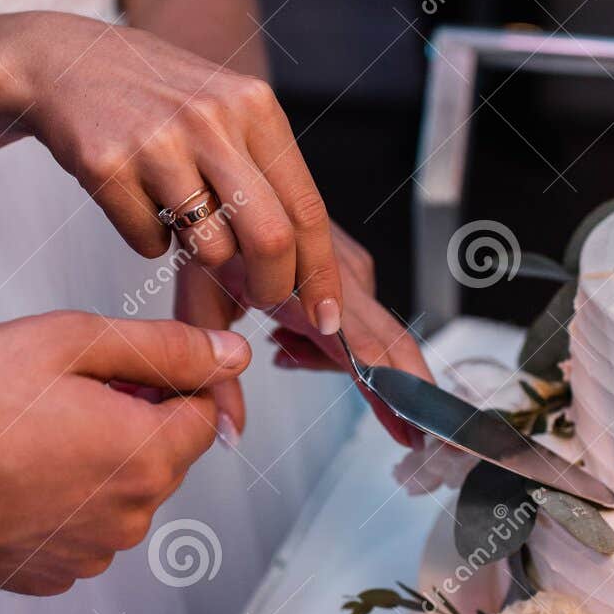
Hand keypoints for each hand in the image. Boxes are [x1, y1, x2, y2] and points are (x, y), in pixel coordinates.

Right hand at [0, 11, 341, 332]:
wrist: (65, 60)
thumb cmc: (158, 101)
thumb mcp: (226, 112)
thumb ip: (266, 174)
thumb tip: (305, 265)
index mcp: (254, 106)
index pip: (307, 208)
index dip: (321, 273)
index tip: (328, 318)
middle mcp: (212, 120)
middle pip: (270, 238)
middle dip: (274, 287)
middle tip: (263, 301)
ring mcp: (158, 142)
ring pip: (210, 250)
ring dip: (200, 254)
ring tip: (179, 212)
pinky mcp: (108, 165)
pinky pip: (148, 246)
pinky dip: (147, 238)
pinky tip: (135, 197)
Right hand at [0, 312, 249, 593]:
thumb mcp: (70, 341)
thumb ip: (165, 348)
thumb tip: (231, 354)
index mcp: (147, 458)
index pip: (208, 412)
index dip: (170, 378)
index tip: (118, 365)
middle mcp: (131, 518)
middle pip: (165, 453)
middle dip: (133, 417)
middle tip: (58, 390)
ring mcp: (92, 554)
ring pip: (123, 490)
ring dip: (97, 458)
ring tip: (25, 430)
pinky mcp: (52, 575)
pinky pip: (83, 525)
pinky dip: (63, 497)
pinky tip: (12, 472)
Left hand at [175, 221, 431, 447]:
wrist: (221, 177)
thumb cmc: (209, 231)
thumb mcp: (198, 305)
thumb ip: (214, 376)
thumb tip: (231, 433)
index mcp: (302, 288)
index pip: (363, 350)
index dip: (393, 392)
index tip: (415, 428)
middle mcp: (337, 275)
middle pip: (387, 344)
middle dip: (402, 393)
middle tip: (412, 436)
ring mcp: (349, 268)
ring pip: (369, 336)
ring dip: (337, 361)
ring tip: (282, 347)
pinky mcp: (350, 265)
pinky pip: (357, 319)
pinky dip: (330, 340)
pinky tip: (287, 330)